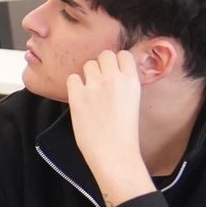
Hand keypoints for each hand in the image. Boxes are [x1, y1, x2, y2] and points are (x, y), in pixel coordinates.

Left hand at [65, 49, 153, 206]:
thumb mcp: (133, 101)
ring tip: (91, 92)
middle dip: (101, 66)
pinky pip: (72, 78)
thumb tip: (113, 73)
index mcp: (132, 80)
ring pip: (88, 64)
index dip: (117, 62)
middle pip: (104, 55)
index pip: (123, 54)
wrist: (113, 152)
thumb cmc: (124, 133)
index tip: (114, 72)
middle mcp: (113, 79)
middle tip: (100, 82)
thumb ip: (124, 84)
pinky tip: (80, 98)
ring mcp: (95, 86)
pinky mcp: (78, 95)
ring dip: (88, 75)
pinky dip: (74, 86)